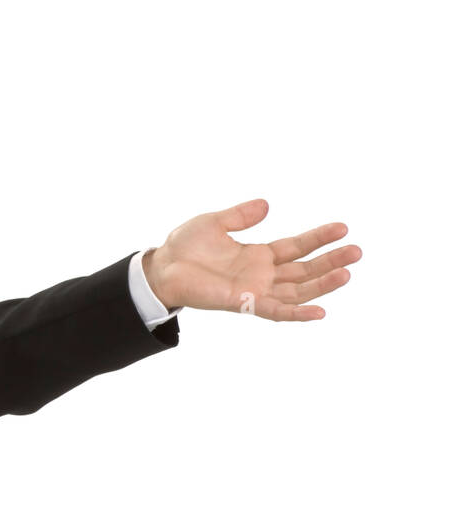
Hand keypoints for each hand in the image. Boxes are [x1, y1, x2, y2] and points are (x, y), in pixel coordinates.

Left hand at [142, 199, 360, 321]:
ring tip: (347, 272)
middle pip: (305, 269)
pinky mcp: (245, 303)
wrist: (162, 266)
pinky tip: (320, 311)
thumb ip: (241, 215)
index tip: (342, 228)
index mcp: (257, 255)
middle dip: (331, 260)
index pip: (296, 247)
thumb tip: (267, 204)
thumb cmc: (184, 247)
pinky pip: (276, 311)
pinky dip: (298, 313)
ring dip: (323, 284)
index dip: (318, 238)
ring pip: (298, 290)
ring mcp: (255, 290)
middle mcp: (261, 275)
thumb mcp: (215, 222)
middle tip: (357, 251)